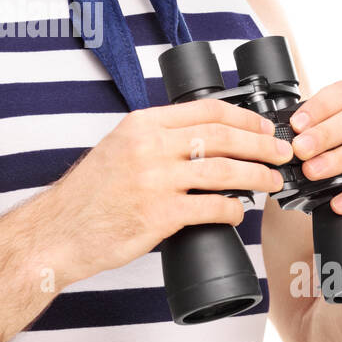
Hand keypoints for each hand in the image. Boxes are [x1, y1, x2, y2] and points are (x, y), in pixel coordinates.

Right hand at [45, 99, 292, 286]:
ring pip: (224, 171)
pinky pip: (212, 207)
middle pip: (222, 137)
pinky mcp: (159, 215)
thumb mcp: (119, 148)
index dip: (245, 117)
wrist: (59, 231)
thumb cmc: (90, 195)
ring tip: (272, 181)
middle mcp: (149, 146)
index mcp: (142, 124)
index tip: (264, 127)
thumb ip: (156, 138)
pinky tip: (239, 213)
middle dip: (261, 144)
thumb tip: (204, 140)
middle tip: (282, 153)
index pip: (207, 110)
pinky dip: (233, 210)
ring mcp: (155, 180)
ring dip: (257, 176)